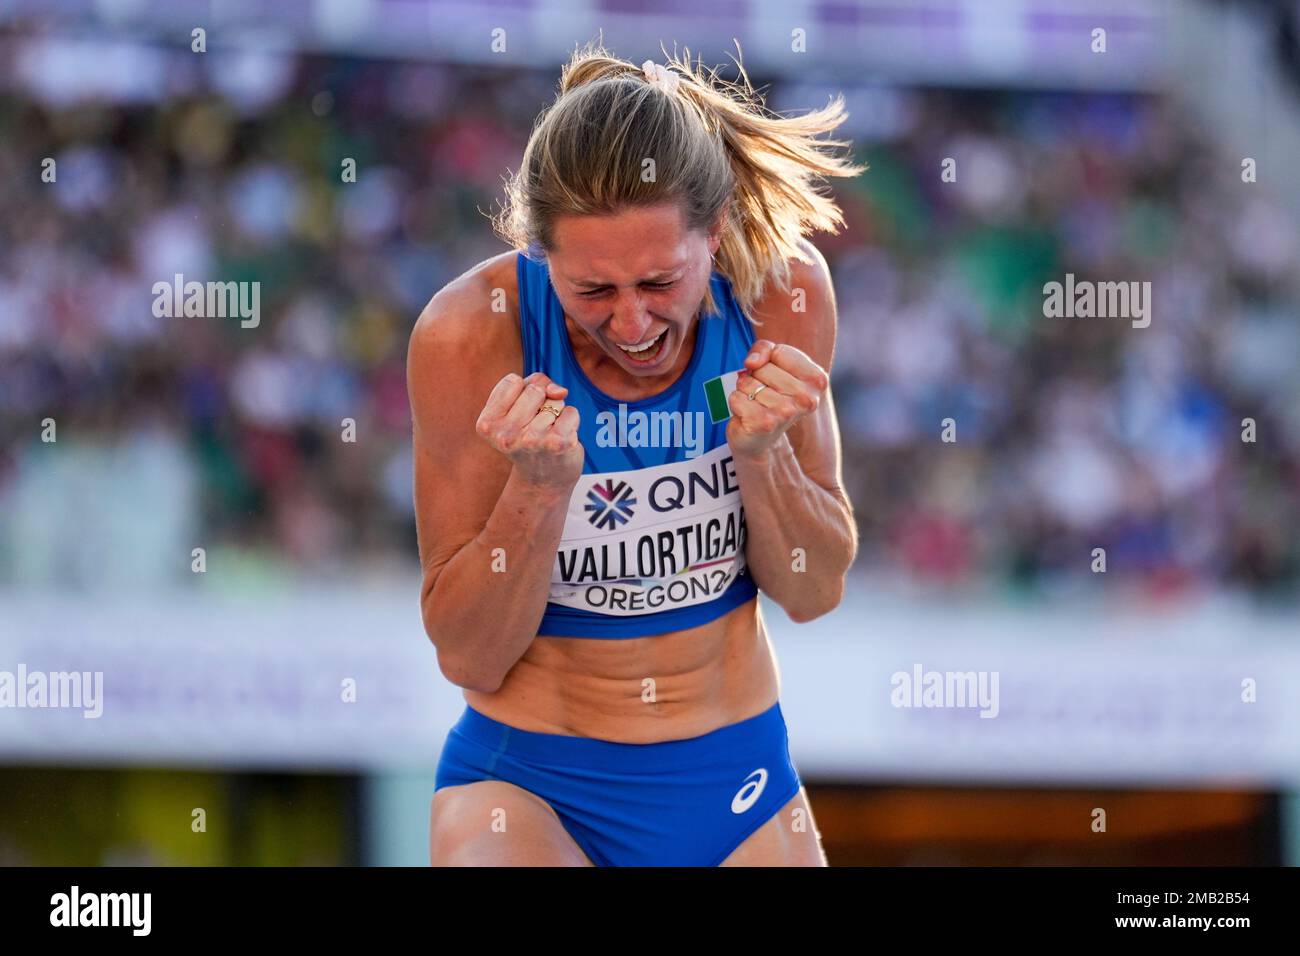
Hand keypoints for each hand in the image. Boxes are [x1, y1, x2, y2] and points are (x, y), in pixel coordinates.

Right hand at [477, 372, 582, 491]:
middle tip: (537, 425)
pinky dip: (571, 421)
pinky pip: (571, 412)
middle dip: (542, 400)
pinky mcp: (557, 445)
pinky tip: (560, 439)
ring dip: (557, 413)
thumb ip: (535, 384)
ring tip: (548, 434)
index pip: (512, 381)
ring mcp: (531, 441)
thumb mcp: (519, 406)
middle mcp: (505, 435)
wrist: (544, 480)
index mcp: (487, 424)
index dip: (522, 391)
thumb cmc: (530, 434)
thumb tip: (560, 391)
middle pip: (534, 389)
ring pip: (555, 400)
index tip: (521, 413)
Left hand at [726, 340, 827, 460]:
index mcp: (817, 380)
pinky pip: (737, 397)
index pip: (778, 351)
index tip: (774, 376)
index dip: (767, 360)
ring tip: (757, 405)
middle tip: (764, 395)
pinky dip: (736, 404)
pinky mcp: (764, 424)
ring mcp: (786, 412)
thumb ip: (765, 348)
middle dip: (755, 378)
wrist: (762, 439)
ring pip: (747, 382)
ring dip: (745, 392)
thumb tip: (752, 362)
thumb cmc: (770, 395)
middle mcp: (807, 398)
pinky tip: (748, 415)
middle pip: (761, 368)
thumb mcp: (773, 364)